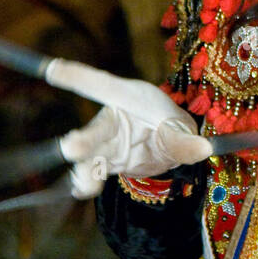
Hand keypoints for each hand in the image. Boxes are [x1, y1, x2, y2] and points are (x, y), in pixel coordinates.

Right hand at [46, 59, 210, 198]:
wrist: (166, 145)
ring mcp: (105, 142)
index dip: (76, 77)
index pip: (101, 85)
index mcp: (129, 97)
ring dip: (85, 167)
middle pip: (96, 128)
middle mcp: (112, 118)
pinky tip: (84, 190)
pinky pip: (93, 172)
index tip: (52, 69)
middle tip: (72, 147)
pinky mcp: (106, 162)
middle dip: (84, 139)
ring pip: (91, 154)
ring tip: (85, 182)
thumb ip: (186, 141)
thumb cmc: (171, 123)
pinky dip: (88, 182)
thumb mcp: (182, 130)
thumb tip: (205, 148)